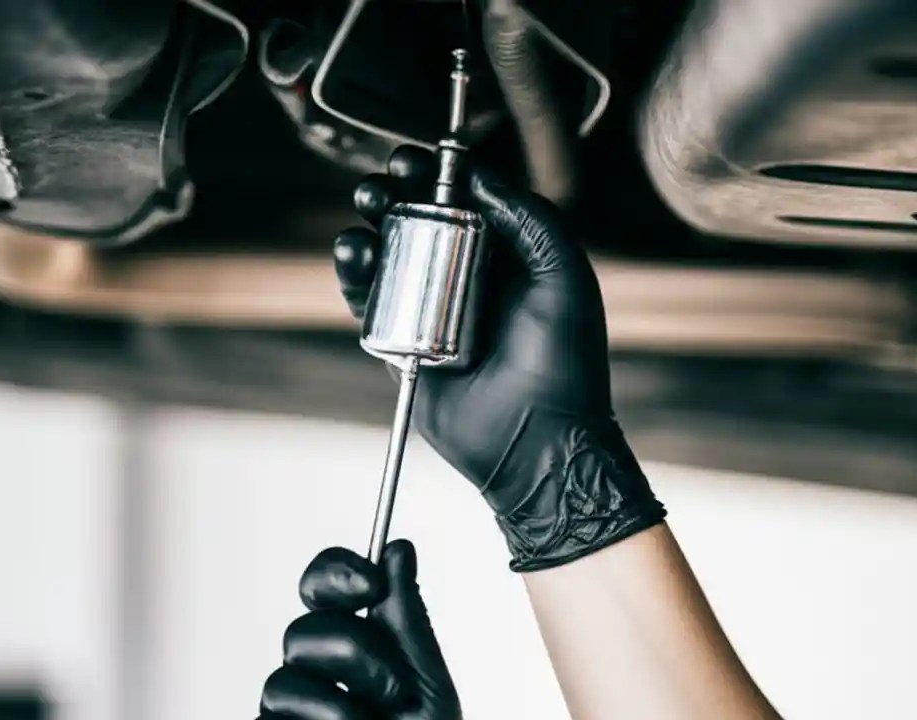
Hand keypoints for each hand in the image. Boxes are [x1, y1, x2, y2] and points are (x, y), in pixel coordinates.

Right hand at [259, 540, 460, 719]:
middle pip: (308, 624)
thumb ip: (409, 619)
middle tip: (394, 688)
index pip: (323, 583)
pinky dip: (328, 719)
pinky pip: (279, 703)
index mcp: (355, 640)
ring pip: (289, 662)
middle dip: (360, 650)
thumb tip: (398, 548)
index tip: (368, 582)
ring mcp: (291, 701)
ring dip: (346, 696)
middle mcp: (316, 667)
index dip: (336, 571)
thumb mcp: (427, 684)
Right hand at [334, 147, 664, 571]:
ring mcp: (432, 311)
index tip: (415, 157)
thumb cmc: (562, 363)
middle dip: (395, 194)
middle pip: (419, 221)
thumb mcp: (564, 276)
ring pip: (390, 256)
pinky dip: (355, 274)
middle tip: (381, 181)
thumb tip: (479, 175)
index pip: (466, 201)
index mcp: (509, 258)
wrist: (535, 441)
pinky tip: (353, 252)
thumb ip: (531, 218)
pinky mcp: (402, 344)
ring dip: (370, 226)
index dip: (438, 174)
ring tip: (363, 211)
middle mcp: (467, 279)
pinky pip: (371, 303)